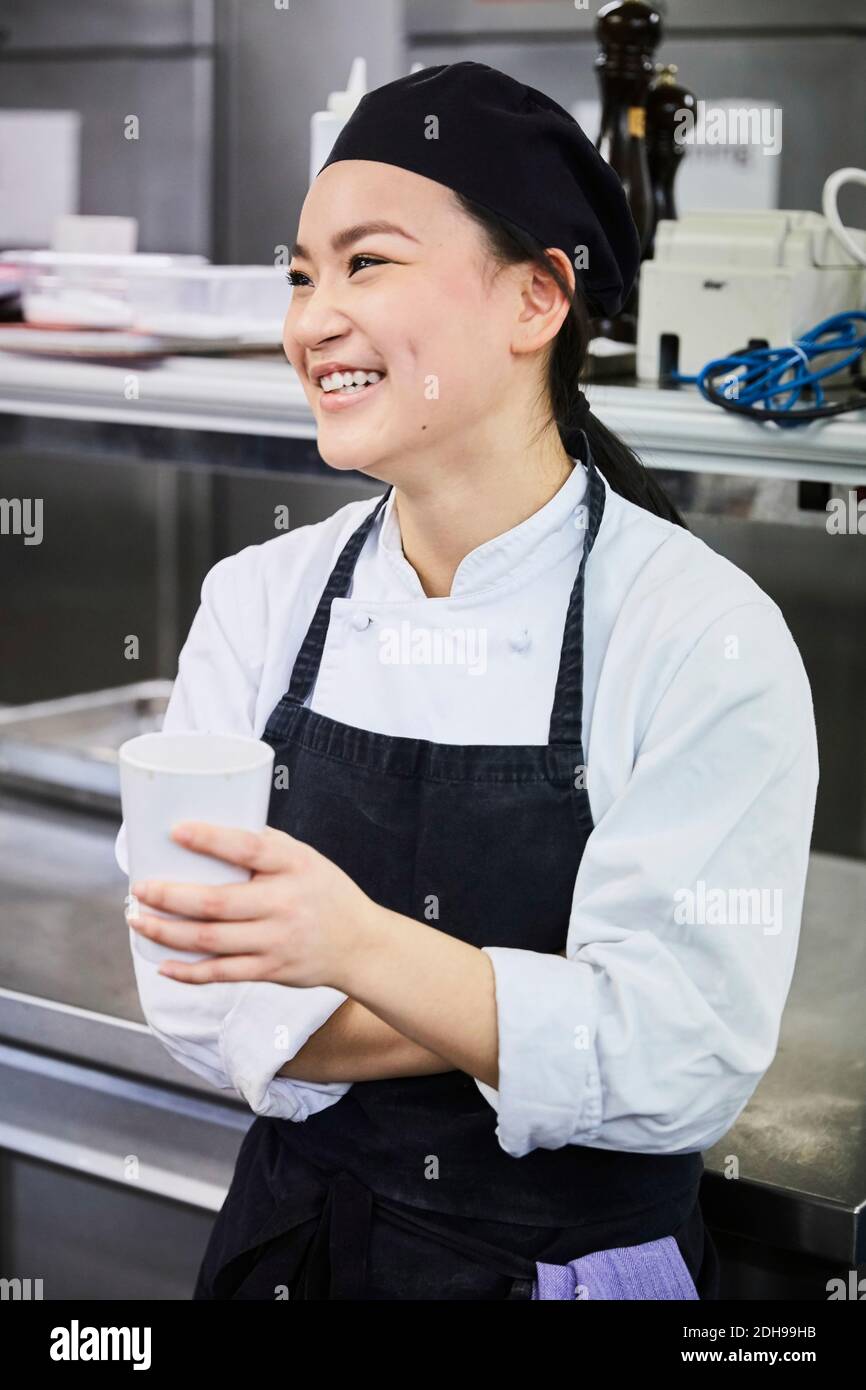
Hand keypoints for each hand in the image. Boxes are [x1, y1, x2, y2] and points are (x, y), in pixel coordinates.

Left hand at [127, 821, 381, 988]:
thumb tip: (209, 832)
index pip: (249, 848)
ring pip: (210, 941)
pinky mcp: (271, 970)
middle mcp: (285, 904)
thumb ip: (264, 847)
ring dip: (167, 932)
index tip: (175, 831)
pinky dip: (188, 972)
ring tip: (139, 919)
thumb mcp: (305, 857)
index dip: (210, 839)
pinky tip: (163, 964)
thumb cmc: (325, 892)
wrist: (361, 943)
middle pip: (217, 902)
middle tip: (140, 887)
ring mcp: (277, 941)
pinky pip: (222, 974)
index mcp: (294, 865)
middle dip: (169, 896)